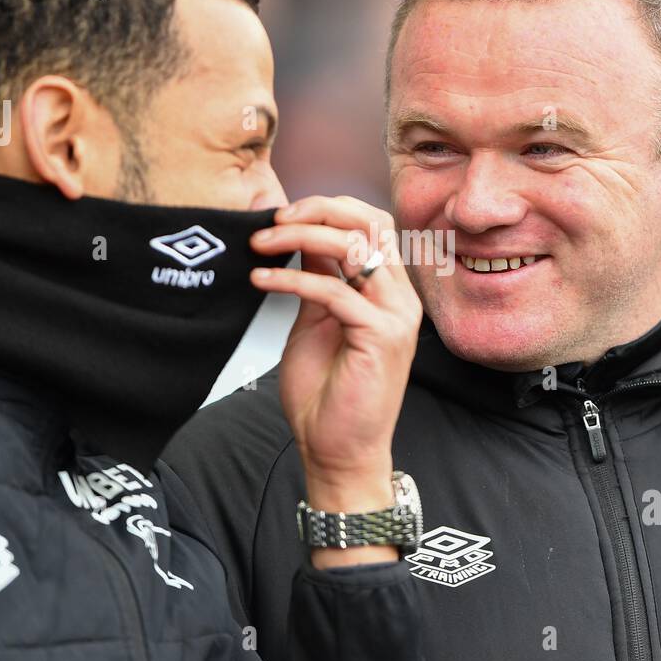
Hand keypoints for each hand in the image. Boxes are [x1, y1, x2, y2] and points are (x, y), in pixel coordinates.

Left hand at [250, 196, 421, 565]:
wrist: (336, 452)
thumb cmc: (326, 396)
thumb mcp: (314, 322)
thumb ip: (317, 280)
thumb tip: (303, 238)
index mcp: (387, 290)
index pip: (369, 225)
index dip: (327, 210)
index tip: (281, 216)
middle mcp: (399, 298)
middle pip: (371, 223)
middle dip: (320, 209)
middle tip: (275, 219)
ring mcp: (396, 316)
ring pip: (357, 247)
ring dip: (302, 236)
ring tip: (262, 245)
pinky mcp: (381, 337)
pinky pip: (336, 291)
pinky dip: (293, 279)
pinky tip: (263, 281)